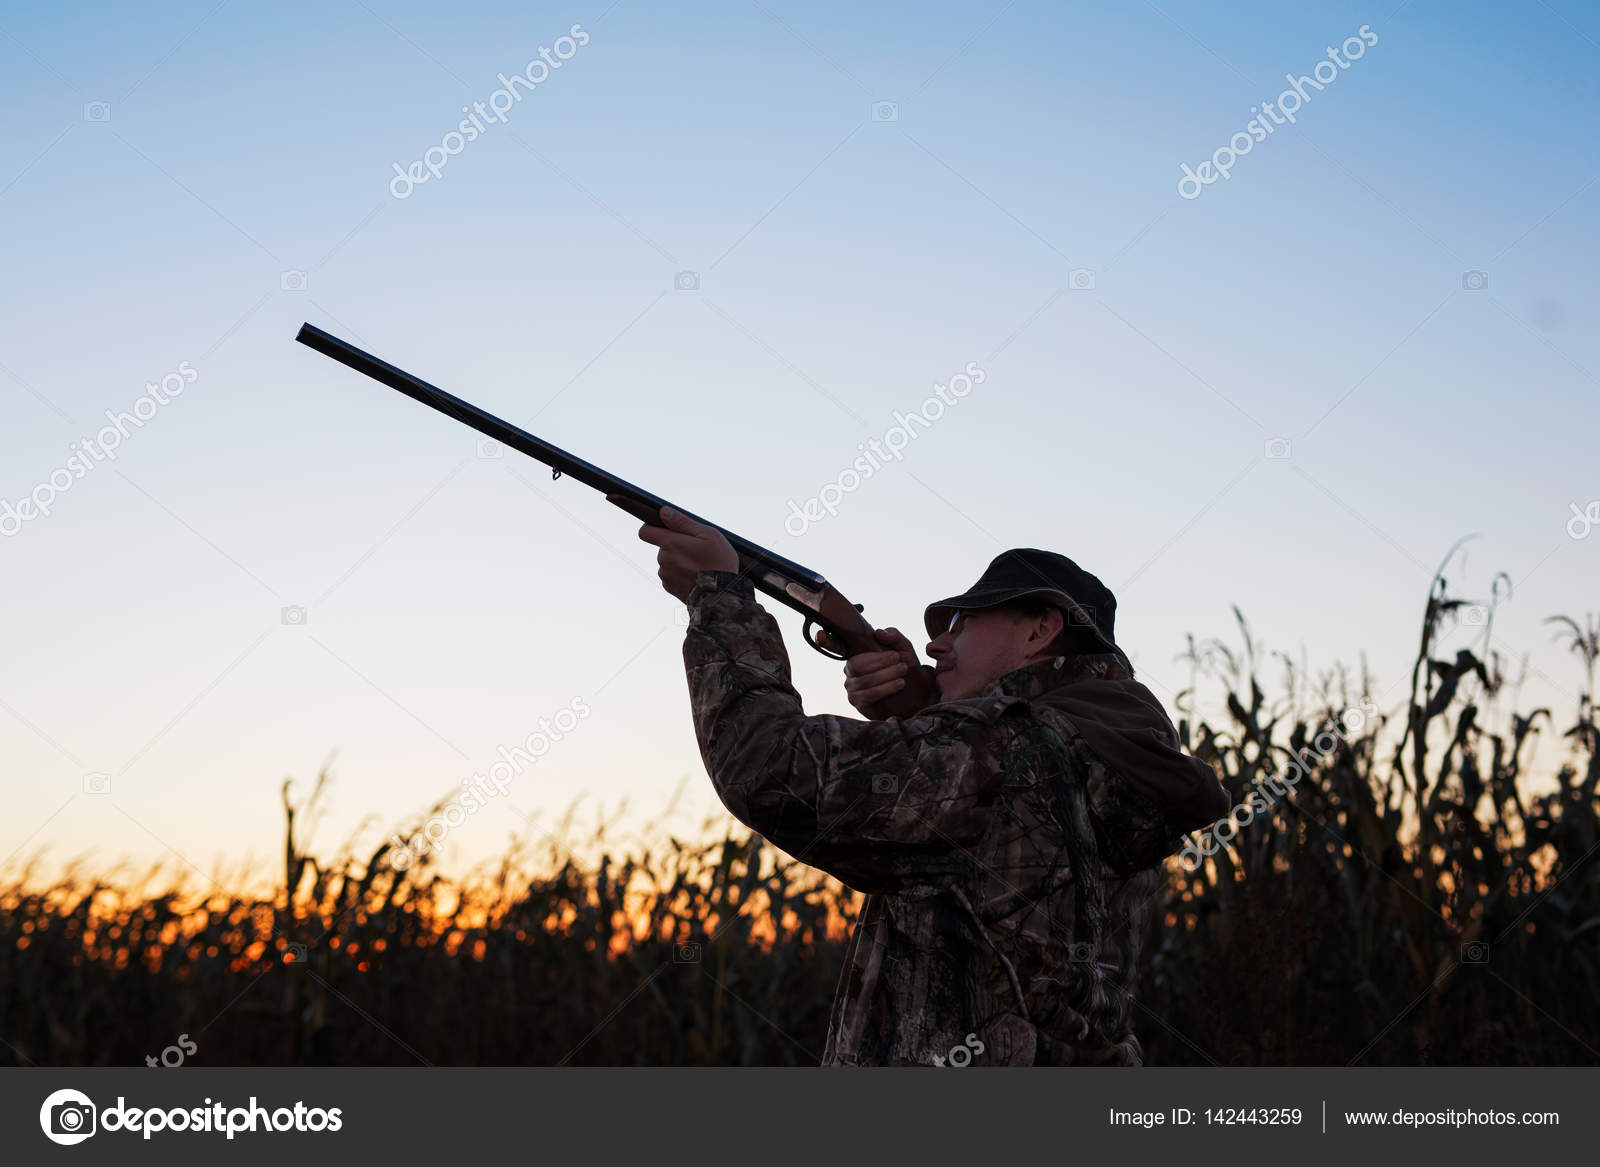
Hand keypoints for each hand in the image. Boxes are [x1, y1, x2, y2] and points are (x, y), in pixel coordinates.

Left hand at [636, 506, 739, 602]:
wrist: (722, 596)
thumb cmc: (719, 563)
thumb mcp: (708, 535)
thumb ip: (683, 522)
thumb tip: (663, 512)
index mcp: (670, 543)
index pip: (645, 532)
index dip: (652, 528)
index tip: (665, 529)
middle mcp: (663, 559)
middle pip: (662, 547)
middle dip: (676, 547)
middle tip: (697, 551)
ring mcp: (666, 575)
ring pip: (668, 562)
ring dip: (679, 562)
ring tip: (699, 566)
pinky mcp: (670, 588)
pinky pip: (672, 576)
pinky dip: (681, 575)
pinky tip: (696, 577)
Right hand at [815, 626, 936, 719]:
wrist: (916, 692)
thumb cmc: (904, 666)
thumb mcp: (903, 648)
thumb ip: (894, 636)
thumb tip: (878, 632)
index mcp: (855, 655)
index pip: (835, 646)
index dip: (826, 641)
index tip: (820, 635)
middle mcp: (849, 672)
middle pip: (856, 664)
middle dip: (878, 661)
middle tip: (898, 659)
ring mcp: (852, 689)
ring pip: (864, 680)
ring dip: (886, 674)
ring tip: (902, 670)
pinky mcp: (860, 705)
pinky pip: (868, 696)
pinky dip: (885, 688)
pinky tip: (898, 684)